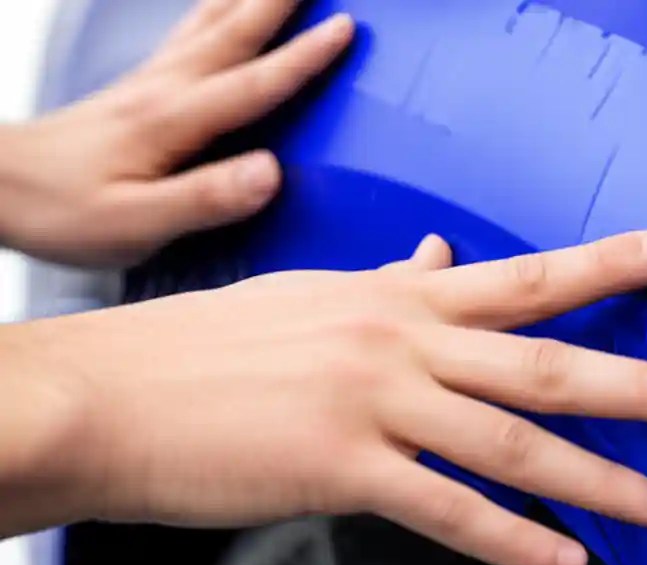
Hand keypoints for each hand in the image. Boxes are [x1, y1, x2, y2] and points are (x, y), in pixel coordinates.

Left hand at [0, 0, 353, 267]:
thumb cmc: (63, 211)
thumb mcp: (136, 222)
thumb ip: (206, 198)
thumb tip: (273, 172)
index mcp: (174, 121)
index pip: (253, 84)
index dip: (302, 58)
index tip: (344, 28)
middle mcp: (165, 89)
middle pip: (233, 33)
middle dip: (279, 2)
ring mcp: (148, 83)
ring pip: (209, 24)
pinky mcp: (136, 89)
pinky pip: (187, 34)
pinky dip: (214, 11)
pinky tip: (221, 9)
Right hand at [4, 230, 646, 564]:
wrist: (110, 393)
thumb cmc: (210, 347)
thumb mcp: (316, 297)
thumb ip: (393, 282)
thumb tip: (444, 257)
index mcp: (399, 298)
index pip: (526, 276)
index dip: (608, 265)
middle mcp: (400, 341)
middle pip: (546, 360)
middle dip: (641, 384)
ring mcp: (372, 403)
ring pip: (513, 441)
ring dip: (600, 477)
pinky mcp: (338, 467)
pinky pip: (446, 509)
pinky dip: (512, 538)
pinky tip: (563, 560)